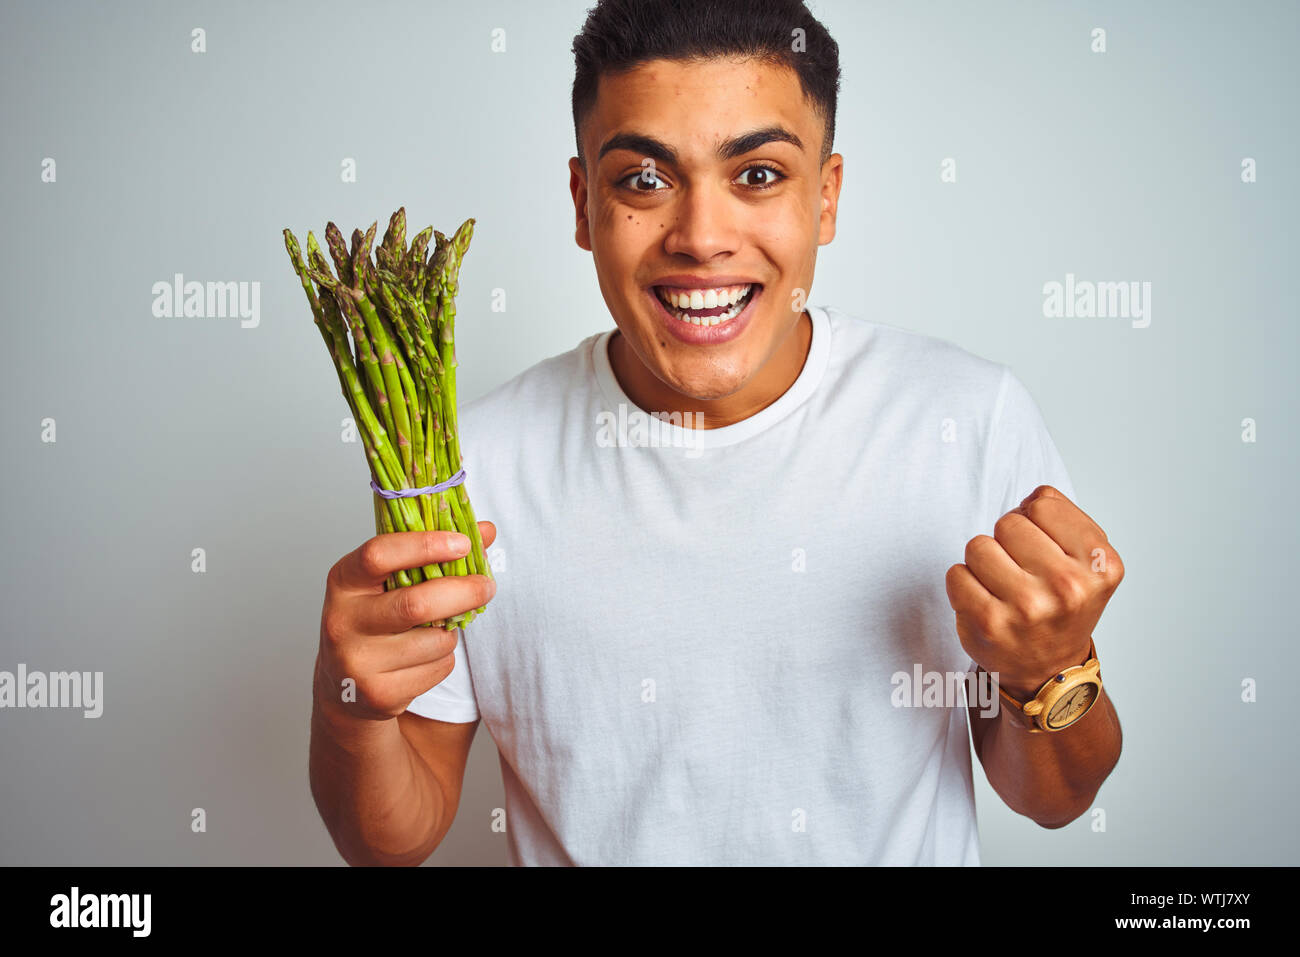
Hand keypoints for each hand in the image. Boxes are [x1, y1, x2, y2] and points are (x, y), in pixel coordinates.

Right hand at [314, 522, 497, 722]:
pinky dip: (444, 659)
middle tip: (486, 586)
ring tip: (439, 629)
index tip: (463, 543)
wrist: (344, 687)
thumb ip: (434, 552)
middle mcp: (342, 621)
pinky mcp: (378, 694)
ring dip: (451, 632)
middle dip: (462, 592)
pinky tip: (424, 657)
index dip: (425, 545)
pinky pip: (437, 668)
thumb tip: (486, 530)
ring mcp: (357, 661)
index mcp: (344, 581)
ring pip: (434, 641)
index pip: (379, 554)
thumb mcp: (391, 581)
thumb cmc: (375, 619)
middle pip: (416, 604)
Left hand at [945, 487, 1121, 700]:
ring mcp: (1027, 607)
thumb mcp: (1088, 560)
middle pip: (1008, 522)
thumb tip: (1029, 498)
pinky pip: (956, 573)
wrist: (1050, 672)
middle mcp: (1069, 587)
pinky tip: (986, 602)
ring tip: (1004, 587)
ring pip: (978, 545)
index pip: (1042, 503)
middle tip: (1022, 572)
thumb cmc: (1062, 605)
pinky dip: (964, 583)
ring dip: (983, 561)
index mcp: (1101, 564)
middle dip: (1008, 541)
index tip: (1041, 546)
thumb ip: (1063, 516)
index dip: (1033, 519)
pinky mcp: (988, 624)